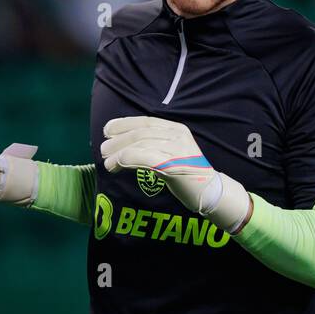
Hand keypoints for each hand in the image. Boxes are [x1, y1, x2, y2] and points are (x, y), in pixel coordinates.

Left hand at [100, 116, 251, 233]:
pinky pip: (145, 158)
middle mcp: (177, 135)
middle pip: (141, 133)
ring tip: (107, 162)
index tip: (107, 129)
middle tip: (103, 150)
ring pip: (140, 144)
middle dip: (118, 140)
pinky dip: (127, 160)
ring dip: (119, 153)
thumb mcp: (172, 152)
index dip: (124, 124)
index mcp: (176, 129)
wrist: (211, 191)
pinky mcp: (174, 165)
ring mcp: (177, 149)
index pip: (146, 121)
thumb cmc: (187, 174)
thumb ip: (154, 145)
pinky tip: (116, 166)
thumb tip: (125, 143)